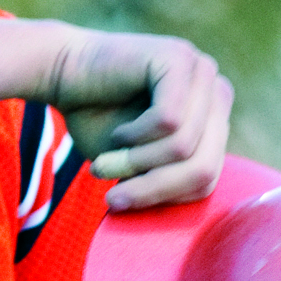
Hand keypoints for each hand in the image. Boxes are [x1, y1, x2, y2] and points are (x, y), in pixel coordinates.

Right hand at [46, 29, 232, 210]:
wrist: (63, 73)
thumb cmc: (100, 120)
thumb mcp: (139, 164)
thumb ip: (169, 181)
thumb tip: (184, 221)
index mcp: (215, 119)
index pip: (209, 177)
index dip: (165, 198)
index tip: (124, 203)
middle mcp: (217, 93)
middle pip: (203, 166)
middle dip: (154, 189)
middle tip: (113, 200)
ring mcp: (202, 72)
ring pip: (183, 147)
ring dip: (136, 162)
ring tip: (106, 161)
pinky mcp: (179, 59)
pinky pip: (167, 121)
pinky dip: (134, 136)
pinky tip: (118, 132)